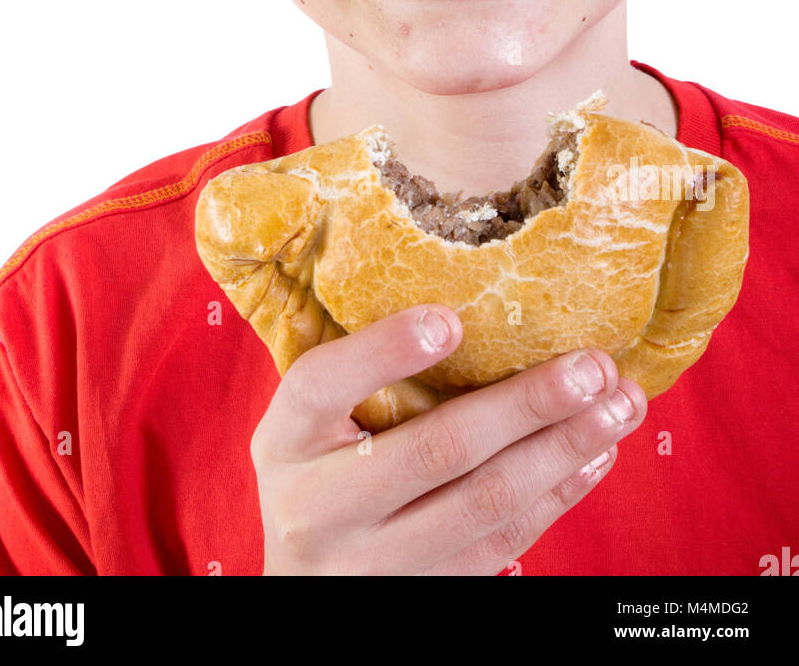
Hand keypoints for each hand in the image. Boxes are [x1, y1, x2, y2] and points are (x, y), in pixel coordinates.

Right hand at [252, 304, 645, 574]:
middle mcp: (320, 506)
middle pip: (435, 450)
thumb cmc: (315, 467)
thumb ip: (360, 368)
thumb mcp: (309, 418)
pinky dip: (557, 494)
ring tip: (618, 405)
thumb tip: (465, 309)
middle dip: (525, 405)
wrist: (302, 584)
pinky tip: (596, 453)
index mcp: (286, 439)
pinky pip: (503, 543)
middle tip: (591, 366)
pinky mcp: (426, 593)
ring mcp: (374, 562)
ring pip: (485, 504)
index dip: (389, 351)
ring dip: (563, 449)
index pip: (325, 385)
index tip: (453, 318)